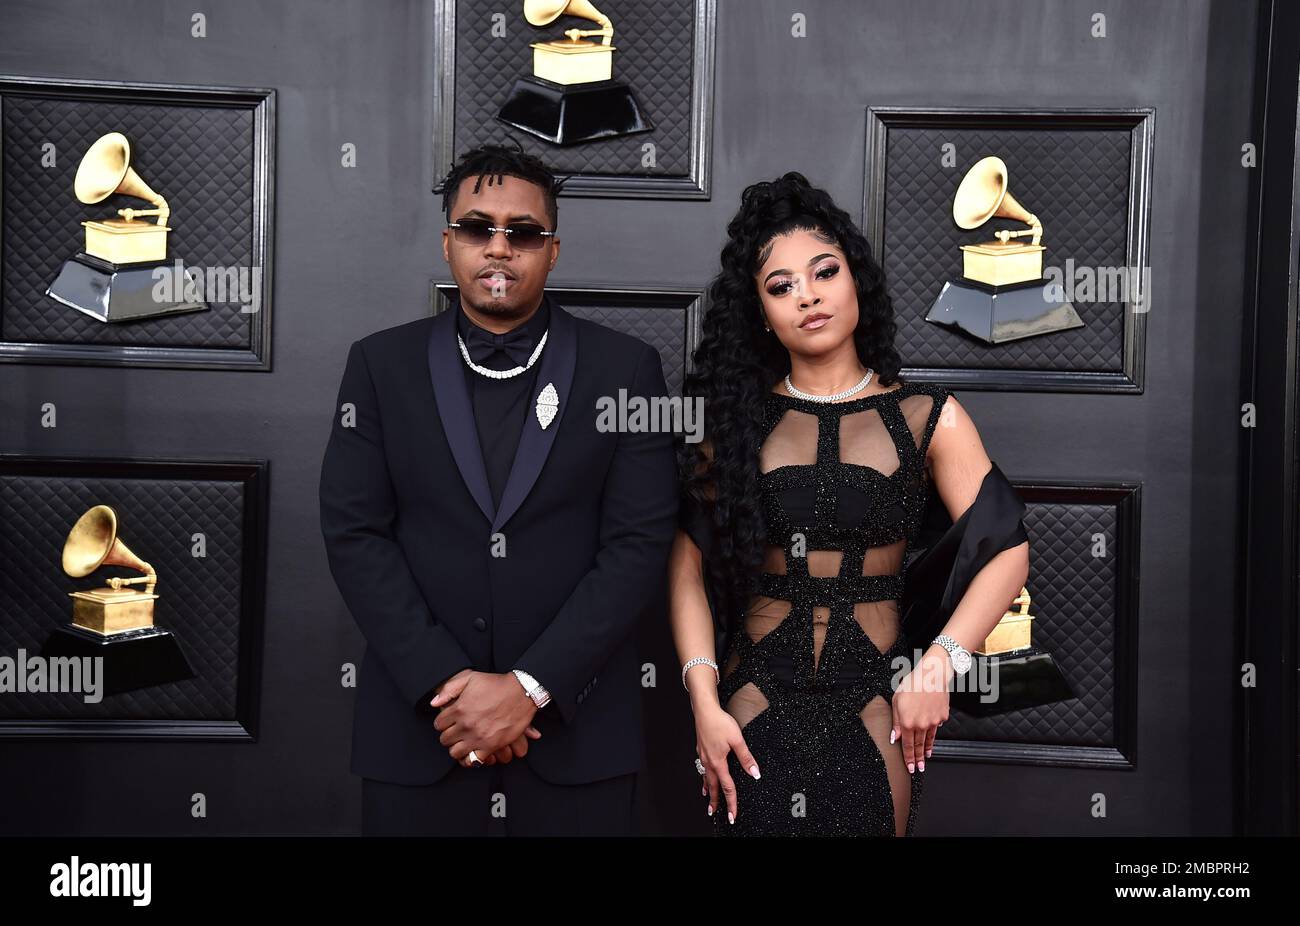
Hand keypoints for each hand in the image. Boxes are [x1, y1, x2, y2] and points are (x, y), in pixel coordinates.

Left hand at [431, 670, 538, 764]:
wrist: (522, 692)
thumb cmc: (497, 684)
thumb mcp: (471, 678)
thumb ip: (449, 688)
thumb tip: (434, 702)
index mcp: (459, 709)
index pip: (438, 724)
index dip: (442, 723)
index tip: (449, 722)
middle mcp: (466, 725)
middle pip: (445, 739)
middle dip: (449, 735)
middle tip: (456, 732)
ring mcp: (477, 737)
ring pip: (455, 752)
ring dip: (457, 748)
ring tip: (463, 742)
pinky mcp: (490, 746)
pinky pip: (472, 761)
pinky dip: (470, 759)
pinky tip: (472, 751)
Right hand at [694, 704, 759, 825]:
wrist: (705, 710)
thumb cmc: (719, 722)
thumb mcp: (737, 740)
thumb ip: (746, 757)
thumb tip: (754, 772)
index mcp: (718, 762)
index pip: (727, 787)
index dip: (731, 802)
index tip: (732, 815)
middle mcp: (709, 761)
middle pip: (713, 786)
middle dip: (715, 801)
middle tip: (714, 813)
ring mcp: (703, 755)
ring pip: (706, 777)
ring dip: (708, 789)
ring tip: (707, 798)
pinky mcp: (701, 749)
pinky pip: (703, 768)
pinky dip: (704, 776)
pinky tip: (705, 774)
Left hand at [892, 646, 951, 773]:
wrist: (932, 674)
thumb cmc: (912, 684)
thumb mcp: (896, 701)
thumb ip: (896, 722)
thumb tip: (895, 738)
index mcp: (907, 722)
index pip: (908, 746)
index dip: (909, 758)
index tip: (910, 768)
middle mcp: (921, 725)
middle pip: (919, 746)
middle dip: (919, 759)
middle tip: (919, 769)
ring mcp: (933, 722)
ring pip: (929, 740)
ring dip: (927, 750)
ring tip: (927, 758)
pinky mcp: (942, 717)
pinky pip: (936, 727)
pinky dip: (933, 733)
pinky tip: (931, 737)